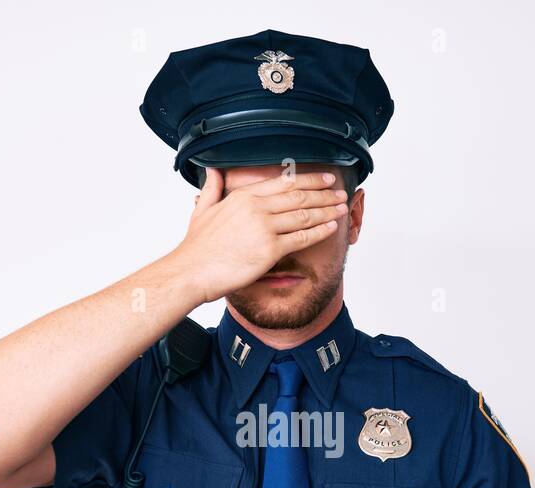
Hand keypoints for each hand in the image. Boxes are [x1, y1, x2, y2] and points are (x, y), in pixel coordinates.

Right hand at [171, 168, 348, 303]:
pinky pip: (302, 238)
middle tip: (340, 192)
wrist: (192, 271)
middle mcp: (256, 208)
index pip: (285, 183)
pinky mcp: (270, 250)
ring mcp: (265, 228)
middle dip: (325, 194)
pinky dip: (320, 232)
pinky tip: (332, 227)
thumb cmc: (197, 246)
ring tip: (342, 208)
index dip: (310, 180)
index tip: (325, 179)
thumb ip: (212, 188)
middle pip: (300, 197)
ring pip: (304, 215)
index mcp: (243, 196)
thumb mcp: (202, 209)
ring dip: (327, 211)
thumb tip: (212, 170)